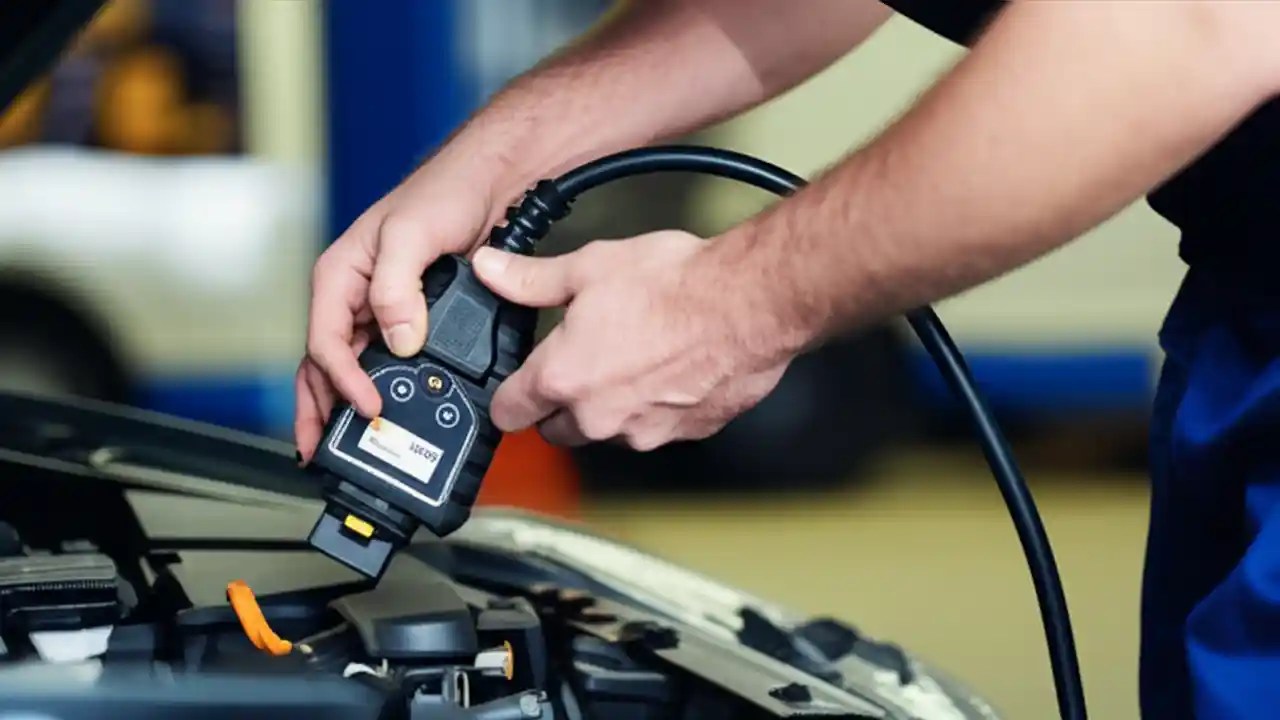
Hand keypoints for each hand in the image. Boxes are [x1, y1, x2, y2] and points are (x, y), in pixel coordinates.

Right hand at [295, 164, 496, 462]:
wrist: (490, 184)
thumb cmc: (444, 193)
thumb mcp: (413, 234)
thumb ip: (397, 287)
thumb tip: (399, 339)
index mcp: (340, 276)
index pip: (325, 341)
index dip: (342, 381)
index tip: (368, 406)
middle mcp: (354, 297)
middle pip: (324, 365)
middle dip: (318, 409)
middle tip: (319, 451)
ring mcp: (381, 311)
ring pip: (353, 368)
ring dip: (346, 405)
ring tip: (345, 443)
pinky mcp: (411, 319)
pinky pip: (389, 362)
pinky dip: (383, 388)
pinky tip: (391, 410)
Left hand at [471, 231, 791, 450]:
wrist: (748, 304)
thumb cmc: (674, 285)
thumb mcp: (590, 266)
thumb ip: (532, 278)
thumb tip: (491, 270)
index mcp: (562, 378)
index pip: (507, 413)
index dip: (508, 396)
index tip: (516, 384)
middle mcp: (597, 416)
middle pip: (555, 431)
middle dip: (559, 404)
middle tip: (580, 362)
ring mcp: (643, 431)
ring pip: (607, 432)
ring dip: (610, 407)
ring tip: (633, 357)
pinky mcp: (685, 434)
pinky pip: (655, 429)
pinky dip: (656, 408)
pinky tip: (670, 369)